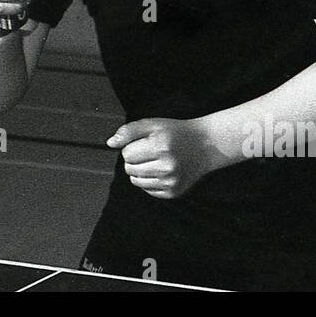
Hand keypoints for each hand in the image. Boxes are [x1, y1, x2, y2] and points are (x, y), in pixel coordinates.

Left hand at [107, 117, 235, 199]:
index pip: (126, 154)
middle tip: (150, 151)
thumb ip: (128, 131)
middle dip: (134, 159)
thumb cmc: (175, 132)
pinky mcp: (174, 192)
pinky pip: (147, 190)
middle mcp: (167, 166)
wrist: (205, 145)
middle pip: (129, 169)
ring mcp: (171, 182)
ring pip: (136, 181)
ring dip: (140, 171)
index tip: (144, 143)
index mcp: (161, 146)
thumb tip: (110, 143)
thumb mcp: (152, 124)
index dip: (132, 146)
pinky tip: (161, 171)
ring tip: (155, 161)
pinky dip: (149, 181)